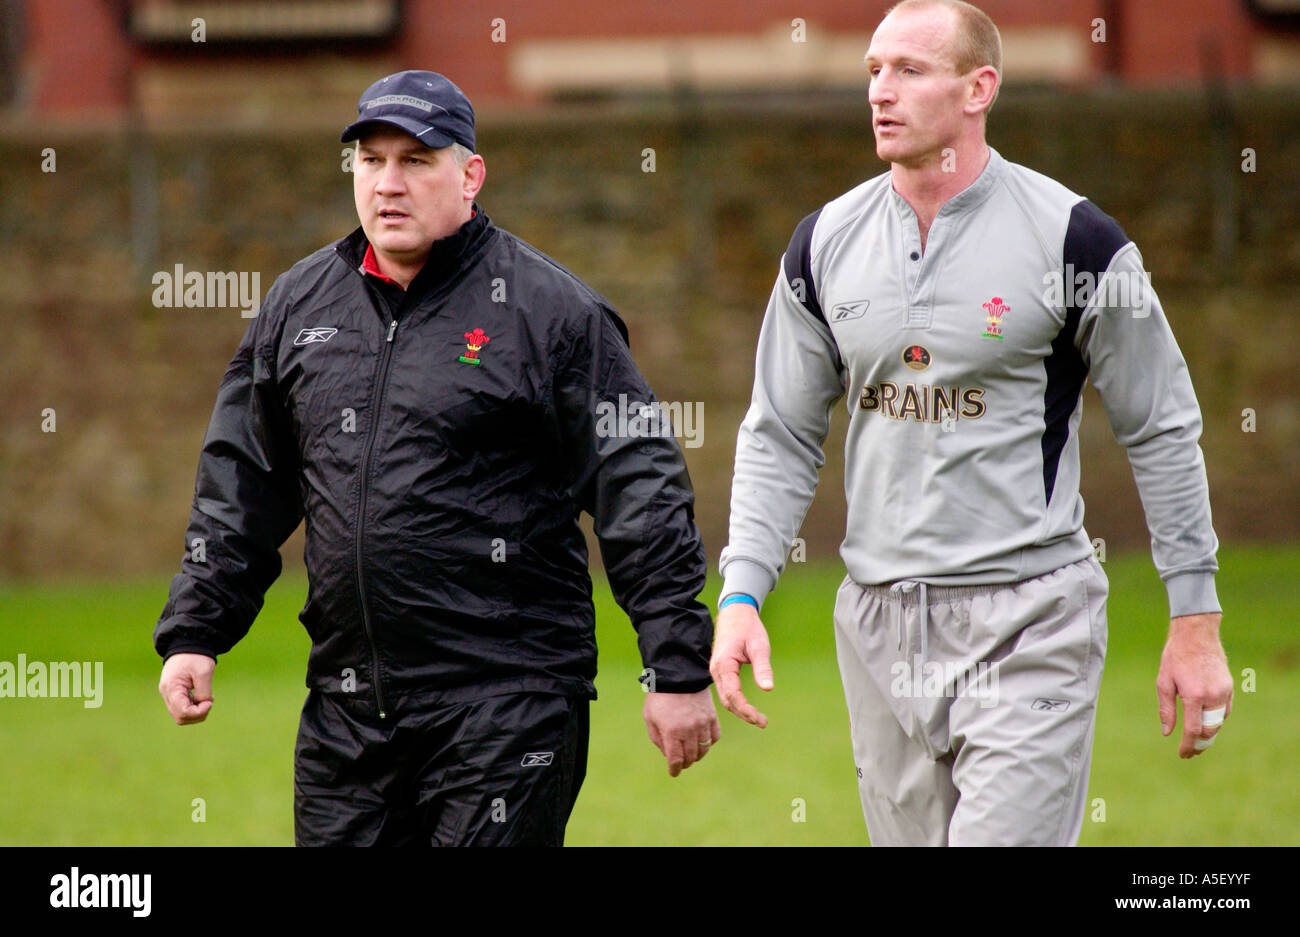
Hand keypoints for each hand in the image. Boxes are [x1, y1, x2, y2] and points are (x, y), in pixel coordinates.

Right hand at [159, 653, 216, 724]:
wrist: (187, 643)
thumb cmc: (196, 656)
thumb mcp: (204, 672)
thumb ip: (204, 692)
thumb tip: (203, 706)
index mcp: (172, 687)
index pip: (182, 712)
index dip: (199, 712)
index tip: (210, 701)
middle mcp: (166, 693)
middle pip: (180, 717)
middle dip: (198, 714)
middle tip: (209, 701)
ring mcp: (168, 694)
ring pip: (180, 715)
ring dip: (195, 712)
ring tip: (206, 699)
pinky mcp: (173, 693)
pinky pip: (181, 708)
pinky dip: (193, 708)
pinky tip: (201, 698)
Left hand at [643, 688, 720, 776]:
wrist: (678, 675)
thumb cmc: (660, 697)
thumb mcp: (650, 718)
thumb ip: (657, 739)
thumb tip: (668, 755)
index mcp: (672, 732)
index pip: (676, 760)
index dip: (674, 769)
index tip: (673, 772)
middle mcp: (689, 730)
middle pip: (690, 757)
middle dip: (684, 763)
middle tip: (680, 762)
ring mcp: (703, 723)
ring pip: (703, 750)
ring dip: (696, 755)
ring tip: (690, 753)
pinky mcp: (712, 717)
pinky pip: (714, 737)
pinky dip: (708, 743)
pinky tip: (701, 741)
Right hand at [709, 603, 773, 727]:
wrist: (735, 613)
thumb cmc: (748, 628)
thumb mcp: (760, 646)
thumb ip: (763, 668)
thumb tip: (768, 689)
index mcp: (724, 664)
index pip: (733, 695)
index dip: (746, 710)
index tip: (760, 719)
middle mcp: (717, 670)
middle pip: (727, 701)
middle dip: (744, 714)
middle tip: (763, 722)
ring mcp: (717, 671)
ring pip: (725, 698)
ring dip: (740, 710)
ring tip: (758, 718)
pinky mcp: (721, 671)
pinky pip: (726, 692)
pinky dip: (736, 703)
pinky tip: (748, 707)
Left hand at [1156, 612, 1231, 757]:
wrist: (1197, 634)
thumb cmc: (1175, 657)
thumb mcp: (1163, 682)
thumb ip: (1166, 709)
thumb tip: (1167, 733)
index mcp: (1194, 695)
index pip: (1193, 730)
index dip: (1188, 746)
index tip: (1183, 755)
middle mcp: (1212, 695)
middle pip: (1209, 730)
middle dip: (1200, 745)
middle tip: (1190, 753)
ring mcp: (1224, 691)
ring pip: (1218, 722)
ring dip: (1208, 734)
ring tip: (1196, 742)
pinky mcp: (1229, 687)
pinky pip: (1224, 711)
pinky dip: (1215, 720)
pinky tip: (1206, 724)